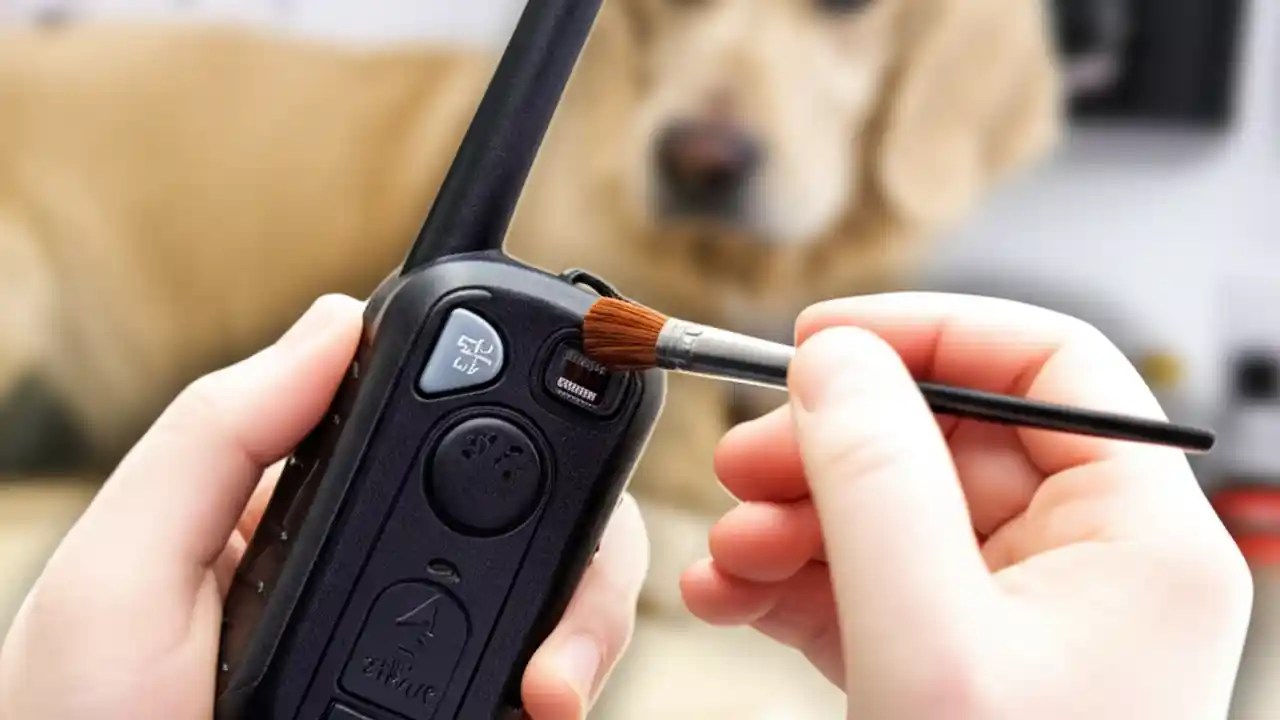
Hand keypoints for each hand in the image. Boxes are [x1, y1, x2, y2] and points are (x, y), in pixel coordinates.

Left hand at [0, 296, 645, 719]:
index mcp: (306, 517)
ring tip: (551, 692)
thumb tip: (337, 320)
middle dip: (584, 545)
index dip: (510, 413)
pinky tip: (545, 706)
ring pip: (565, 595)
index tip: (550, 435)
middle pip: (535, 508)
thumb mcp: (121, 579)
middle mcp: (383, 575)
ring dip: (590, 624)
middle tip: (564, 616)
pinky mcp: (462, 707)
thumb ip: (216, 440)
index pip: (437, 427)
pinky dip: (572, 682)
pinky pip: (550, 678)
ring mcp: (426, 651)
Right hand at [683, 294, 1251, 718]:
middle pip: (945, 442)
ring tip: (725, 553)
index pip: (1047, 366)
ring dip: (797, 520)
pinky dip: (798, 580)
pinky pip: (873, 583)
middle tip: (741, 464)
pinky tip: (735, 592)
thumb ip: (875, 478)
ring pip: (896, 514)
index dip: (929, 333)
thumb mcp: (926, 636)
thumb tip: (835, 357)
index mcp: (1136, 538)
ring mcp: (1020, 619)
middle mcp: (1089, 567)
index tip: (822, 342)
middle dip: (829, 449)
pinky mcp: (959, 663)